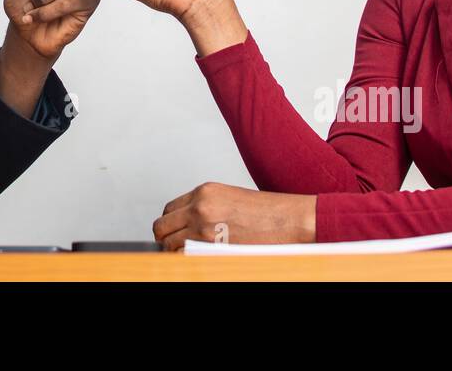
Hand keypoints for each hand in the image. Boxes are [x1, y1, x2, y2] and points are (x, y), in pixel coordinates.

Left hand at [152, 183, 316, 250]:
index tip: (175, 231)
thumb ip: (206, 207)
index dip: (170, 223)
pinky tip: (199, 259)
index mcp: (204, 192)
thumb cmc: (267, 211)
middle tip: (175, 246)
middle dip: (166, 237)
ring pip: (169, 244)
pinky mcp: (212, 246)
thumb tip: (189, 223)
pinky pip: (185, 256)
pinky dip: (187, 259)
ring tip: (190, 254)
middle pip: (162, 226)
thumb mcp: (230, 197)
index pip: (169, 209)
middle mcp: (200, 207)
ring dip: (176, 251)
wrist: (289, 220)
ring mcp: (204, 227)